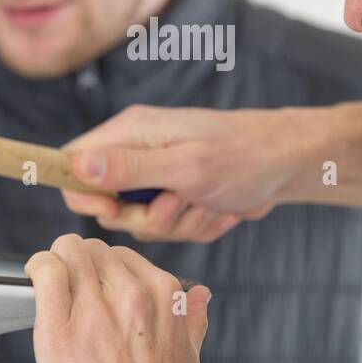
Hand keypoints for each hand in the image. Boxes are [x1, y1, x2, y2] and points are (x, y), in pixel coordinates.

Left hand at [25, 234, 212, 362]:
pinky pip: (44, 272)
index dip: (103, 271)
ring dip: (56, 264)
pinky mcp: (59, 331)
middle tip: (68, 290)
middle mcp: (132, 295)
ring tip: (49, 287)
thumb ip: (191, 317)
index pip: (122, 256)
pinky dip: (36, 269)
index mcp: (165, 296)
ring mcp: (95, 311)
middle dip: (79, 266)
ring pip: (68, 251)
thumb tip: (200, 294)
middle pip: (93, 250)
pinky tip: (34, 282)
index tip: (93, 287)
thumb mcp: (189, 358)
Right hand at [60, 105, 294, 241]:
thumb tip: (78, 166)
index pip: (73, 163)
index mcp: (131, 133)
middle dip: (146, 218)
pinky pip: (168, 229)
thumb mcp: (186, 166)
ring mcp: (156, 176)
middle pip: (106, 205)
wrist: (288, 164)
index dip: (83, 194)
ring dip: (178, 224)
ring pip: (140, 223)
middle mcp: (138, 152)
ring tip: (207, 201)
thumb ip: (130, 169)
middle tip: (180, 202)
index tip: (114, 209)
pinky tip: (218, 208)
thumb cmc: (243, 155)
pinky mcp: (174, 195)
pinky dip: (195, 226)